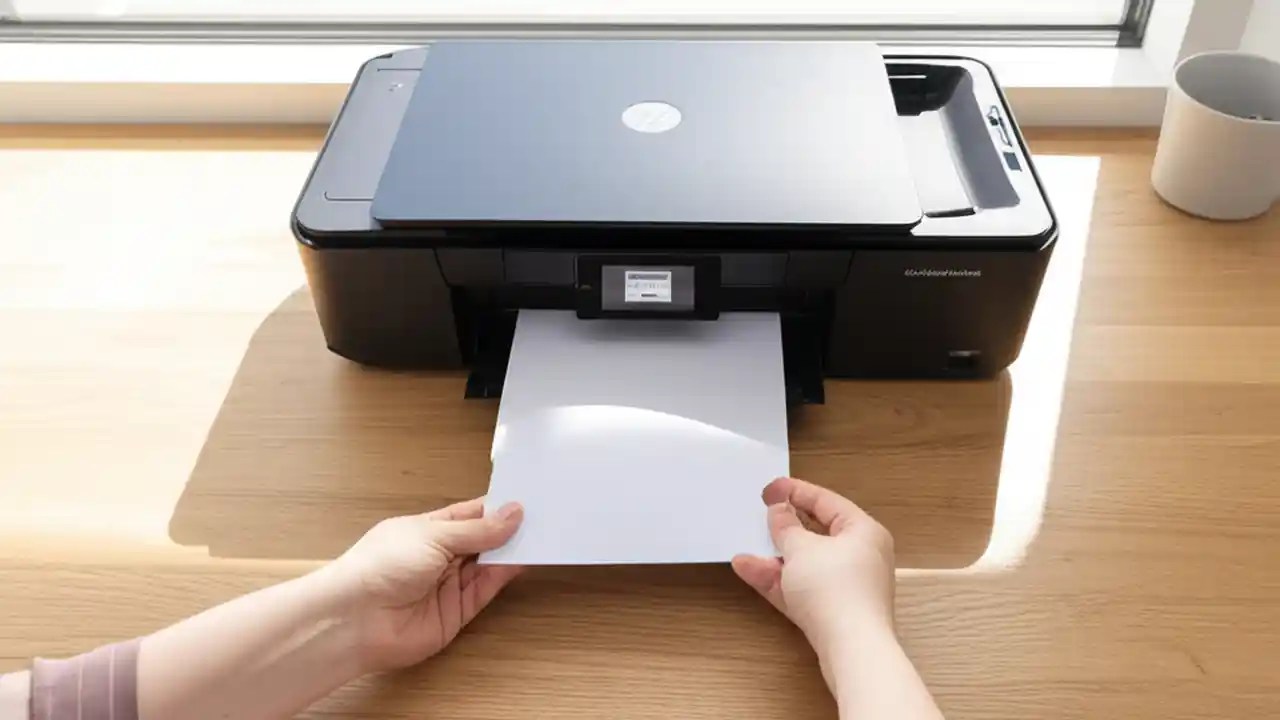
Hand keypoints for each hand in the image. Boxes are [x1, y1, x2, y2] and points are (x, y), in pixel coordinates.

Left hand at [321, 497, 523, 671]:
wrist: (356, 620)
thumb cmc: (383, 565)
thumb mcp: (434, 536)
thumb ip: (477, 530)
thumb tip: (513, 513)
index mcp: (426, 529)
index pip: (467, 514)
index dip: (494, 507)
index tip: (525, 497)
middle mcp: (438, 556)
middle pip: (481, 540)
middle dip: (507, 529)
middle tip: (542, 516)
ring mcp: (446, 584)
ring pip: (486, 564)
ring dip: (510, 552)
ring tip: (541, 535)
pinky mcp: (455, 612)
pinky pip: (484, 590)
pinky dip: (504, 576)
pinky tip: (523, 561)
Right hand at [731, 477, 895, 680]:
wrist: (851, 650)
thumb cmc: (836, 590)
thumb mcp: (801, 548)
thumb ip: (785, 526)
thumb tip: (780, 512)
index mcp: (863, 531)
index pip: (826, 502)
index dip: (795, 492)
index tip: (769, 490)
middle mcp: (860, 556)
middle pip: (816, 534)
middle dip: (783, 528)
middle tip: (760, 516)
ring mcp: (846, 586)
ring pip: (805, 564)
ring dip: (774, 558)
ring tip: (744, 549)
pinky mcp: (833, 612)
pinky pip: (802, 588)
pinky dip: (778, 579)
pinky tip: (748, 569)